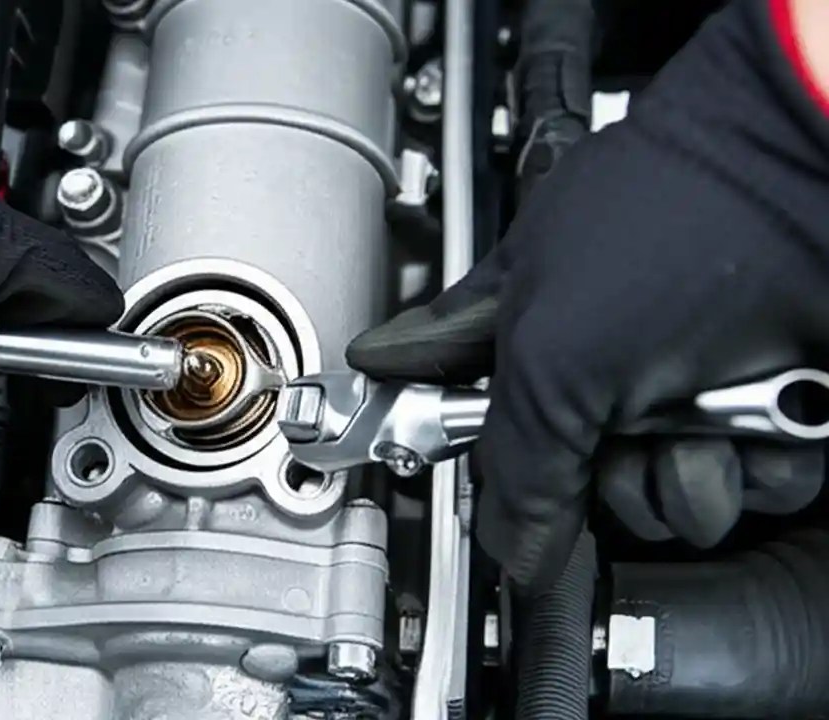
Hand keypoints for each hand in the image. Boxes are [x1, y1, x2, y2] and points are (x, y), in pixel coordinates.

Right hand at [347, 1, 828, 588]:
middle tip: (614, 433)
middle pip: (564, 475)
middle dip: (596, 477)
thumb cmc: (677, 227)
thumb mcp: (555, 355)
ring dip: (687, 476)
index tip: (400, 456)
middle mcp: (594, 356)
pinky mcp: (758, 410)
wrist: (817, 186)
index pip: (447, 385)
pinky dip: (763, 468)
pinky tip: (767, 416)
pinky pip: (747, 488)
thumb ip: (516, 466)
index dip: (427, 426)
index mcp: (519, 321)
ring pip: (658, 495)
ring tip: (707, 415)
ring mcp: (678, 383)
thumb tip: (510, 552)